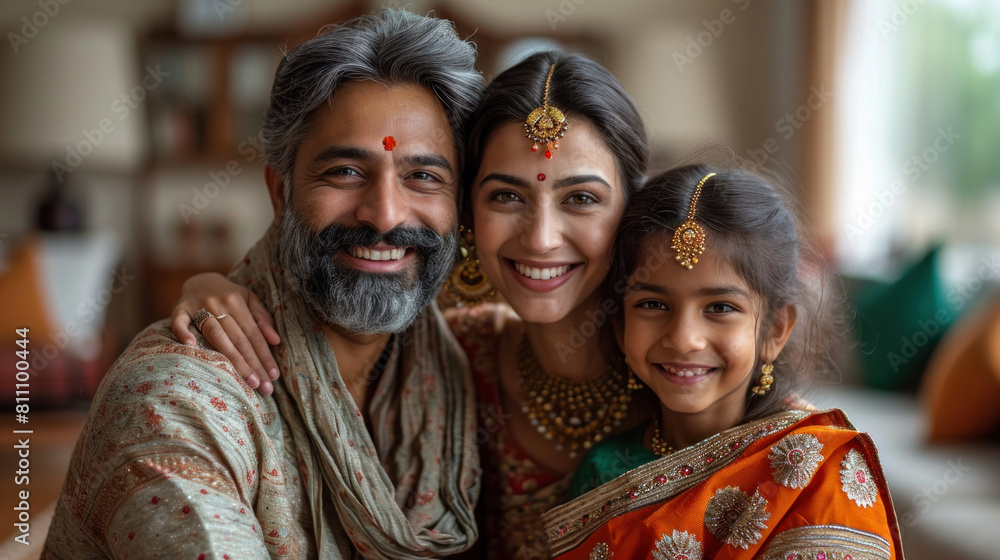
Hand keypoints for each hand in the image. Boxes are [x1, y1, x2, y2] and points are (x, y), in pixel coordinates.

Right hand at [171, 273, 280, 394]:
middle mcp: (219, 304)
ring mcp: (198, 306)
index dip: (264, 355)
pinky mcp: (180, 309)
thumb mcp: (249, 300)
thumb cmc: (229, 295)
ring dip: (233, 359)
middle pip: (239, 339)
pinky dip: (183, 332)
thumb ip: (262, 318)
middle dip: (254, 364)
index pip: (253, 334)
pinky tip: (191, 345)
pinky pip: (179, 321)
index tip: (274, 375)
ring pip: (217, 335)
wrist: (199, 280)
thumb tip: (276, 340)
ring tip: (248, 380)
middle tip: (265, 387)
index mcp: (237, 301)